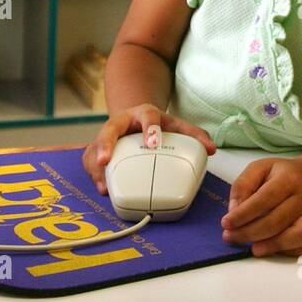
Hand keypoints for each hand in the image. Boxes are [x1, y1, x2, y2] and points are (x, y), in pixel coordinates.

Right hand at [82, 103, 216, 194]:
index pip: (147, 116)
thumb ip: (194, 135)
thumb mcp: (175, 125)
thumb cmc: (157, 124)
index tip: (152, 142)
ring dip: (95, 164)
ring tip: (102, 184)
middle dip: (105, 144)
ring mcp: (106, 135)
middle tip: (105, 160)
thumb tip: (211, 149)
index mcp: (143, 113)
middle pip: (109, 129)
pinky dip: (94, 174)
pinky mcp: (97, 148)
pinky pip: (90, 160)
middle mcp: (121, 122)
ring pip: (95, 145)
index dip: (150, 128)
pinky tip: (102, 188)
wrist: (136, 116)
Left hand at [222, 158, 301, 256]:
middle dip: (249, 233)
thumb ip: (242, 185)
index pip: (264, 199)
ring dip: (271, 246)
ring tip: (253, 248)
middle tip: (230, 237)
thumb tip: (233, 211)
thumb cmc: (280, 175)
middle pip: (276, 221)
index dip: (243, 214)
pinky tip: (272, 248)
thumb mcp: (258, 169)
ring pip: (297, 236)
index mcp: (289, 179)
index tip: (226, 223)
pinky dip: (290, 252)